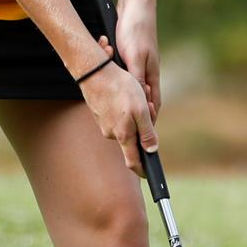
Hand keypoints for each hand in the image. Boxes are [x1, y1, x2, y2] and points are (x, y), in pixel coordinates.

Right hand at [78, 36, 156, 178]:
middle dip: (143, 126)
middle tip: (149, 105)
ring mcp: (104, 123)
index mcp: (123, 135)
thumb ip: (147, 133)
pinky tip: (125, 92)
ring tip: (137, 93)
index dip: (142, 169)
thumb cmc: (121, 90)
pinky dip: (125, 107)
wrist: (95, 72)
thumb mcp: (141, 111)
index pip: (133, 161)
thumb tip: (151, 150)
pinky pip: (117, 115)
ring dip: (135, 113)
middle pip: (132, 138)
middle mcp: (112, 133)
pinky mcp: (99, 113)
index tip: (149, 174)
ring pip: (125, 124)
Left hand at [112, 1, 161, 119]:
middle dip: (134, 114)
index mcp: (152, 75)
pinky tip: (107, 84)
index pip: (153, 105)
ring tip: (112, 111)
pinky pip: (122, 75)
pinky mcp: (130, 57)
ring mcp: (139, 65)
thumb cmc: (135, 32)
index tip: (142, 136)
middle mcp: (147, 72)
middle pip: (141, 100)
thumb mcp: (134, 58)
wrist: (134, 7)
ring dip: (121, 96)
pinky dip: (115, 80)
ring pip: (130, 89)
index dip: (148, 121)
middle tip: (125, 129)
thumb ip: (137, 79)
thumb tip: (141, 102)